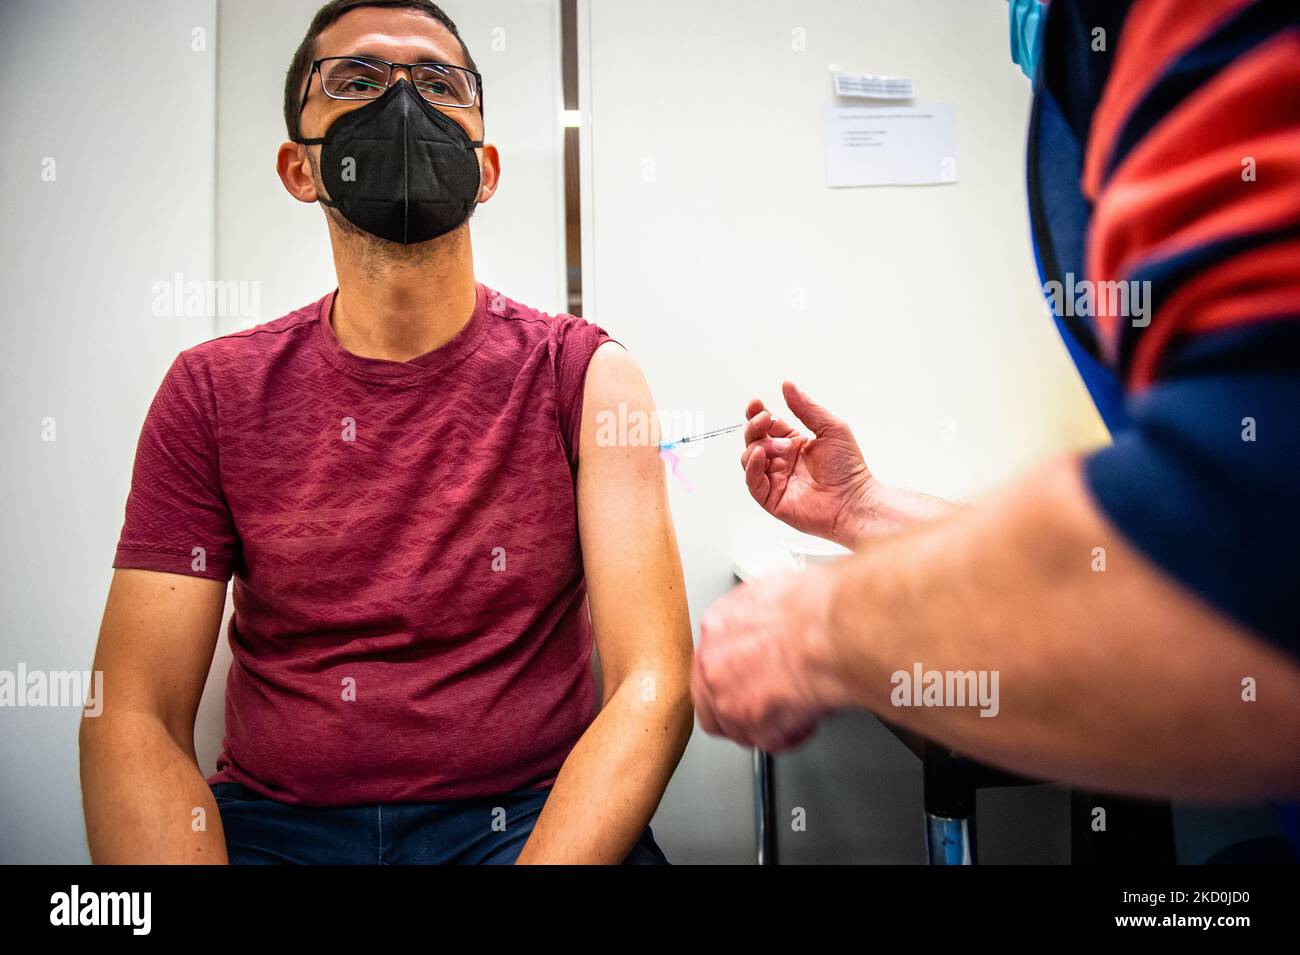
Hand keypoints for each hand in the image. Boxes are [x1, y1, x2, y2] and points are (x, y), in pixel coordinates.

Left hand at [692, 566, 846, 751]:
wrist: (829, 631)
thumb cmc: (816, 607)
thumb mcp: (778, 592)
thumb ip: (764, 617)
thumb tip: (779, 620)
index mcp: (719, 623)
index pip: (712, 658)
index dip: (733, 673)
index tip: (749, 677)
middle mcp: (713, 661)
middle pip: (713, 697)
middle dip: (740, 705)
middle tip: (768, 704)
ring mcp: (726, 696)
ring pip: (738, 727)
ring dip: (766, 724)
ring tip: (794, 712)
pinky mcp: (750, 724)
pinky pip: (769, 741)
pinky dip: (791, 735)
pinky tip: (808, 721)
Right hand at [742, 381, 874, 544]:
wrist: (854, 500)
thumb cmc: (849, 468)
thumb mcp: (831, 428)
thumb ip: (807, 408)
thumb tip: (788, 385)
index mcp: (794, 443)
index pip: (767, 425)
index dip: (758, 413)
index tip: (756, 403)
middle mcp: (782, 460)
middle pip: (754, 439)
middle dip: (755, 426)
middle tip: (765, 420)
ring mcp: (775, 479)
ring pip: (749, 458)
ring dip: (759, 446)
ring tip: (782, 446)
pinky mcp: (772, 498)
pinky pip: (752, 481)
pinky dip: (752, 467)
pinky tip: (761, 455)